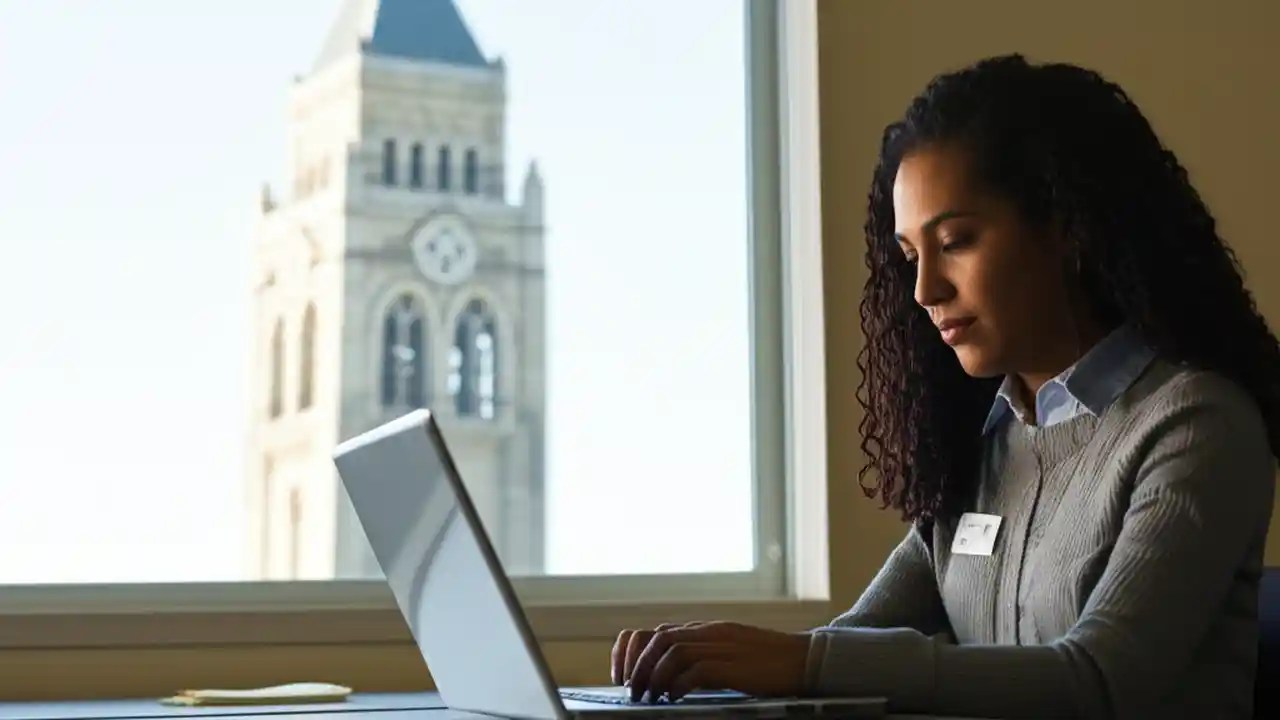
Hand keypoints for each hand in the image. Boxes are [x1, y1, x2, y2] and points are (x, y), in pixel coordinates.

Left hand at [610, 620, 810, 702]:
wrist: (804, 660)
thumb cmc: (768, 661)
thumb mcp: (728, 653)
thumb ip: (702, 656)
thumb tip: (672, 675)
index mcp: (706, 629)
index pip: (656, 632)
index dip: (633, 653)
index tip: (624, 676)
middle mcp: (709, 632)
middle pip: (657, 639)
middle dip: (637, 666)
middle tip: (631, 692)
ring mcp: (721, 646)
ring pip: (671, 651)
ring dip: (653, 676)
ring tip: (648, 697)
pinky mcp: (733, 664)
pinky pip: (696, 670)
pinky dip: (678, 683)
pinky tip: (673, 697)